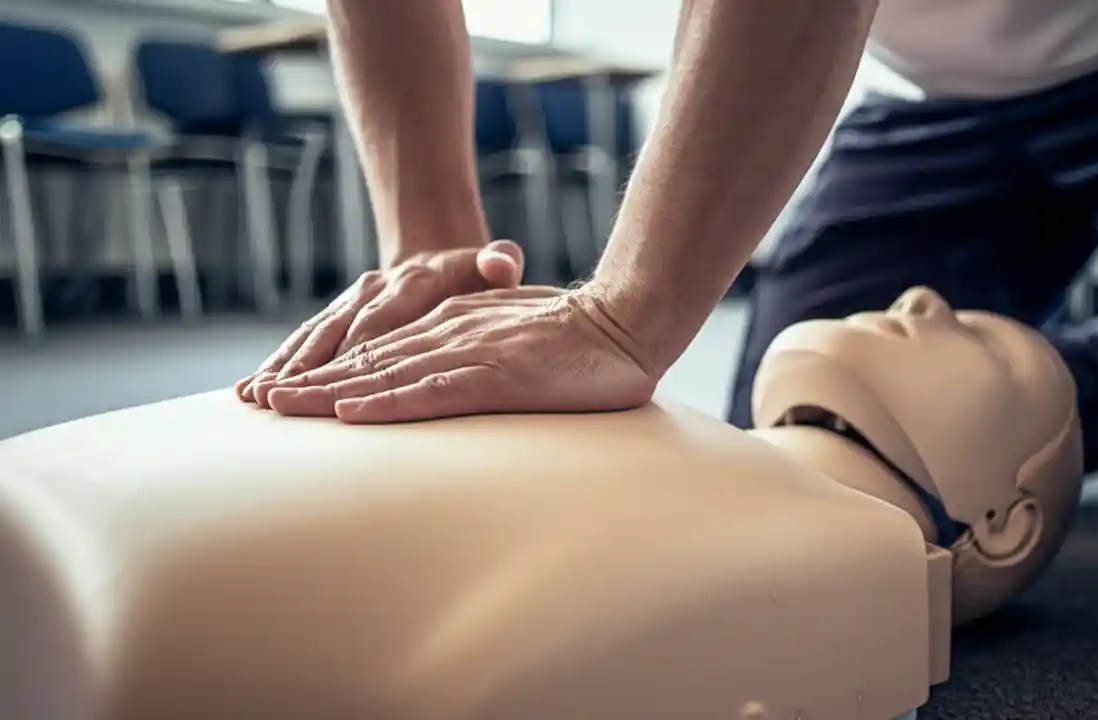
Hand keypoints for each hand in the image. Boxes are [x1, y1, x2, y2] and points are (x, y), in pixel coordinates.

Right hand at [236, 240, 522, 406]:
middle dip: (308, 365)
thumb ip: (499, 262)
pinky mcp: (336, 316)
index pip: (383, 317)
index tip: (340, 377)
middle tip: (278, 395)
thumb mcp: (493, 263)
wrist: (440, 251)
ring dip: (283, 367)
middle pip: (337, 330)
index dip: (360, 346)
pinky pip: (303, 342)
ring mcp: (350, 302)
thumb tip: (502, 264)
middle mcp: (373, 289)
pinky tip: (250, 391)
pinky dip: (278, 365)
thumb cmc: (474, 273)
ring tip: (255, 396)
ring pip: (312, 336)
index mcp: (412, 281)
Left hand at [262, 285, 657, 422]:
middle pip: (368, 361)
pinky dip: (387, 403)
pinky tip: (353, 412)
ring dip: (331, 393)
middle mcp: (453, 333)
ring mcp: (472, 353)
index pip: (381, 351)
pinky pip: (432, 391)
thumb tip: (454, 365)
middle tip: (260, 402)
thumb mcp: (517, 332)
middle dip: (312, 383)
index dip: (331, 371)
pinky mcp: (497, 376)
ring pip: (387, 375)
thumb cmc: (579, 333)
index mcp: (456, 324)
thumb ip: (481, 342)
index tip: (289, 390)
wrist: (630, 321)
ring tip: (283, 407)